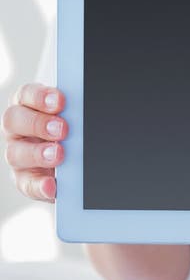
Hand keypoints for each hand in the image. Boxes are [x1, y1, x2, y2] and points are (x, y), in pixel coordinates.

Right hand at [1, 83, 67, 202]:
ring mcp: (17, 153)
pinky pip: (26, 183)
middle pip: (14, 120)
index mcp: (26, 103)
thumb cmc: (69, 122)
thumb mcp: (71, 112)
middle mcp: (16, 127)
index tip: (61, 101)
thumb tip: (84, 108)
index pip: (25, 94)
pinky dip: (39, 185)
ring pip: (15, 152)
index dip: (40, 96)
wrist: (71, 152)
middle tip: (63, 129)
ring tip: (58, 155)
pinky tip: (52, 185)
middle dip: (39, 124)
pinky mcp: (23, 178)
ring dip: (37, 154)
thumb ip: (73, 109)